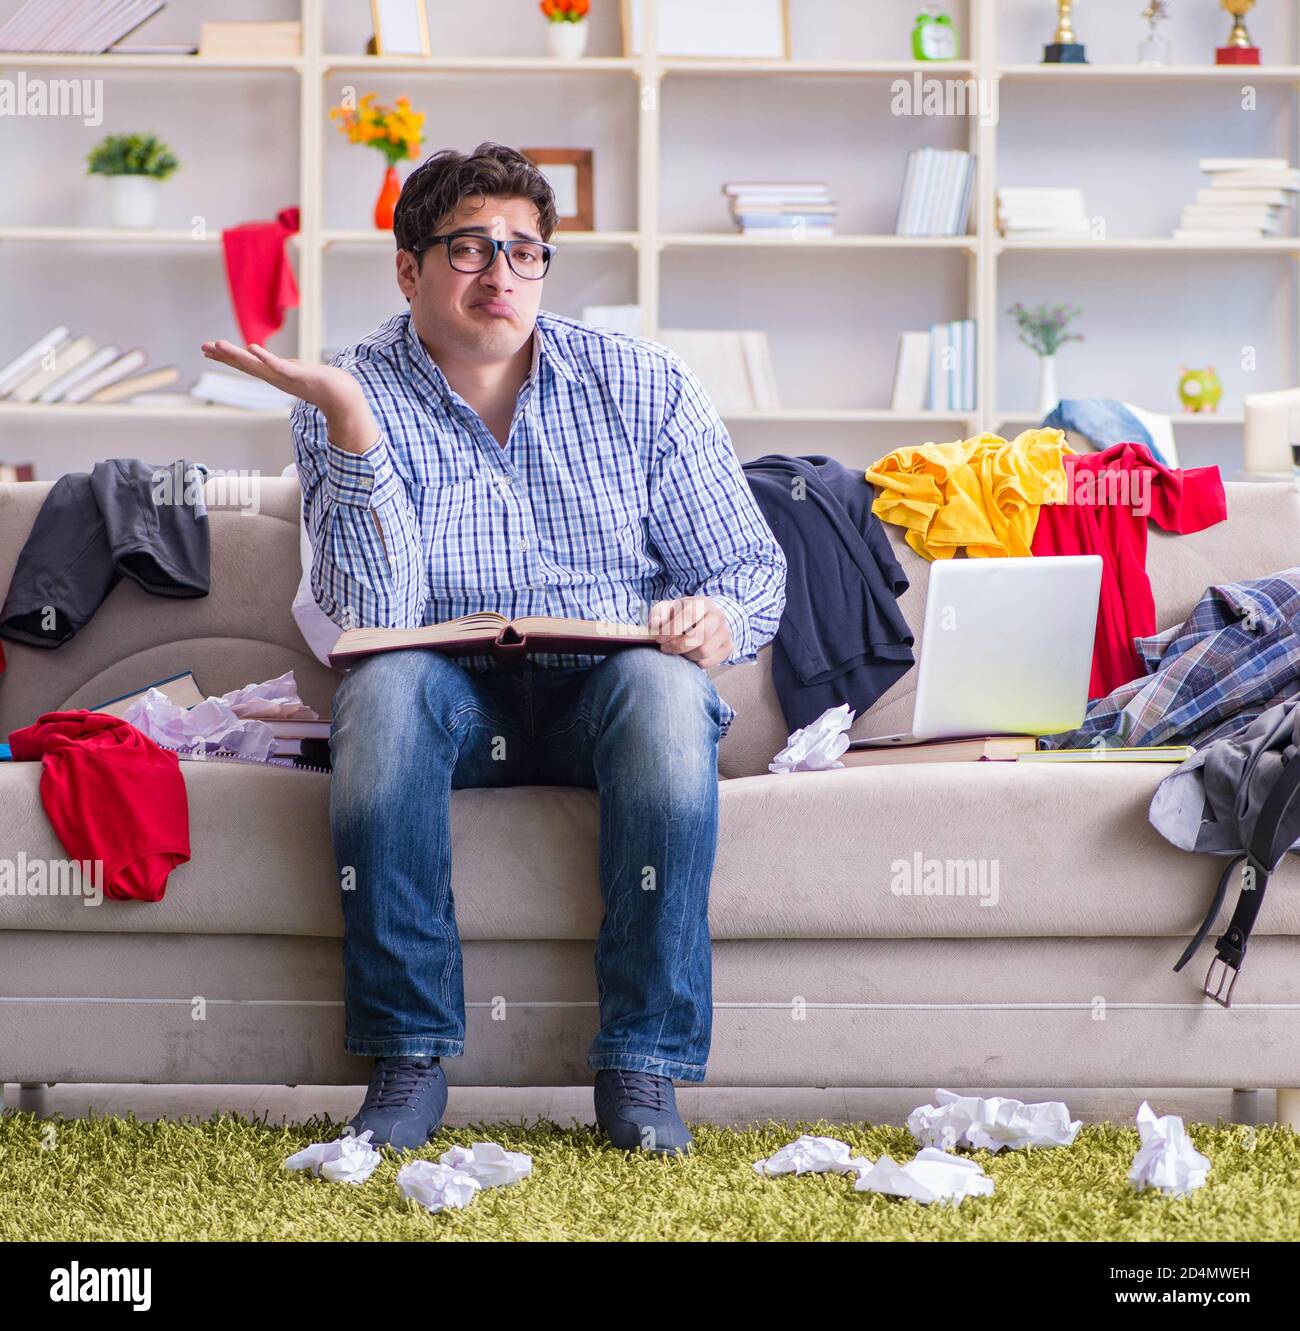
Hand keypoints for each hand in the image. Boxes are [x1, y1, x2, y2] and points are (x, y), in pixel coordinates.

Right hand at [199, 339, 377, 452]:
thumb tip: (280, 365)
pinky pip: (278, 366)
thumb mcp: (296, 373)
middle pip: (245, 364)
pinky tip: (252, 348)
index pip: (246, 364)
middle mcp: (275, 377)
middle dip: (224, 356)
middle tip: (203, 346)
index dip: (227, 357)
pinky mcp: (297, 375)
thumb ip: (284, 368)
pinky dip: (265, 358)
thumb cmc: (321, 385)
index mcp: (273, 374)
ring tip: (219, 345)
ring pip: (256, 365)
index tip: (208, 350)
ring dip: (237, 356)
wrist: (341, 396)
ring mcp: (285, 377)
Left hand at [648, 595, 733, 668]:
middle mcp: (717, 616)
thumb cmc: (683, 614)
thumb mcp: (669, 608)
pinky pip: (708, 662)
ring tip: (676, 650)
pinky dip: (694, 662)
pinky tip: (688, 654)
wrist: (707, 617)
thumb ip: (658, 614)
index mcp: (702, 603)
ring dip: (685, 655)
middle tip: (665, 648)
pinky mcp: (728, 647)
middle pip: (699, 636)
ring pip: (704, 651)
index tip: (659, 639)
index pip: (688, 616)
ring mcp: (725, 632)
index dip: (672, 630)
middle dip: (678, 645)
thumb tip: (655, 624)